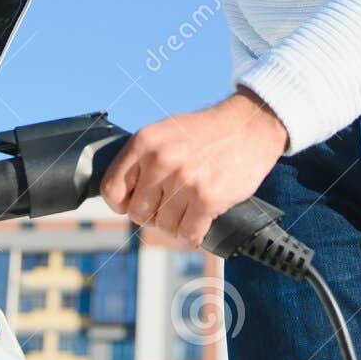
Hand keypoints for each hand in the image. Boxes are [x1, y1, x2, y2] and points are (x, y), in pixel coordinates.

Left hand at [98, 89, 288, 248]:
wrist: (249, 125)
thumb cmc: (206, 132)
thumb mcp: (165, 132)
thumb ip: (142, 159)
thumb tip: (123, 197)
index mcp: (144, 142)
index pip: (111, 189)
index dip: (121, 204)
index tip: (133, 204)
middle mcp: (160, 160)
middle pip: (138, 213)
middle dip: (153, 215)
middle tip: (170, 206)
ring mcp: (184, 180)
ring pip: (164, 226)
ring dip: (176, 224)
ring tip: (190, 208)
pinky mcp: (208, 198)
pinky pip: (188, 233)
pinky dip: (194, 233)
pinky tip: (202, 219)